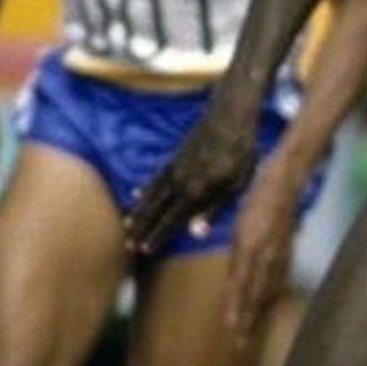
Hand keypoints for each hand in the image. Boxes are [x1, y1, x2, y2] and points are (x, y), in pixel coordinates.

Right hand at [125, 112, 259, 256]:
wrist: (229, 115)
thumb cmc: (240, 153)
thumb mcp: (235, 185)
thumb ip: (214, 210)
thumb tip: (195, 234)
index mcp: (195, 192)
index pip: (172, 220)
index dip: (158, 236)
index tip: (143, 250)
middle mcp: (179, 182)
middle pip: (156, 209)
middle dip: (142, 228)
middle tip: (127, 244)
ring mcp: (175, 168)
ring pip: (152, 195)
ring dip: (139, 211)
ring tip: (126, 225)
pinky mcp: (175, 157)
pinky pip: (156, 177)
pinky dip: (145, 188)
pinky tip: (136, 194)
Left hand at [224, 165, 303, 347]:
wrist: (285, 183)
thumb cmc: (254, 195)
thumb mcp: (235, 213)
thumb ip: (226, 237)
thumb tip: (209, 247)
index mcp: (249, 243)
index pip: (240, 282)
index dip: (236, 305)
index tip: (231, 326)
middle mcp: (265, 253)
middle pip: (255, 293)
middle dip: (248, 319)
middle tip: (241, 343)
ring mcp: (279, 255)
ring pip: (267, 290)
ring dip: (259, 313)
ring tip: (251, 332)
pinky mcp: (287, 253)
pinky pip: (278, 281)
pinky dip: (270, 298)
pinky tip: (266, 306)